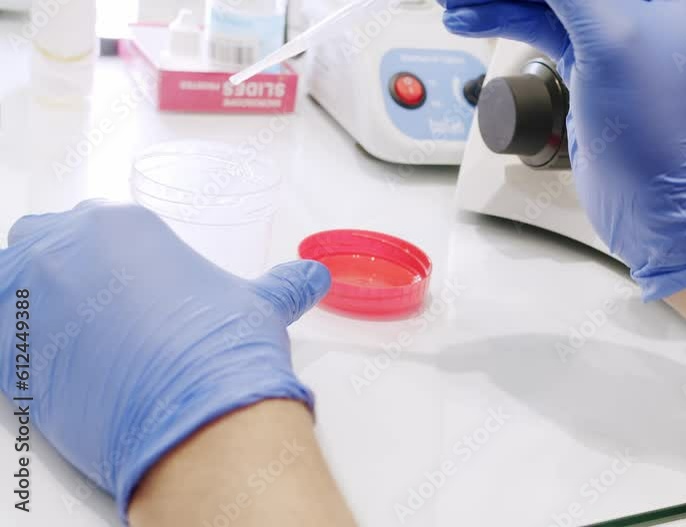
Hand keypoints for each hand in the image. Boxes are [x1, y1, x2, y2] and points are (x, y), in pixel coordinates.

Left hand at [0, 201, 330, 519]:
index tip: (124, 295)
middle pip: (42, 245)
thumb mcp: (259, 306)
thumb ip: (282, 286)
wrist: (199, 417)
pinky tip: (51, 367)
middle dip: (59, 272)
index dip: (108, 262)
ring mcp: (29, 297)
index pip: (94, 227)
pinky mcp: (6, 351)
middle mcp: (67, 248)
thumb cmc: (223, 354)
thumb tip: (312, 279)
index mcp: (121, 224)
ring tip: (70, 342)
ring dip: (31, 305)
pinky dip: (13, 346)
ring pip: (8, 284)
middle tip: (94, 316)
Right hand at [441, 0, 685, 298]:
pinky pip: (541, 23)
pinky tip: (470, 18)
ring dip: (498, 1)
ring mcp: (618, 31)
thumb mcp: (608, 37)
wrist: (656, 202)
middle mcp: (653, 3)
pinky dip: (504, 19)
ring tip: (454, 3)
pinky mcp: (591, 59)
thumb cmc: (658, 130)